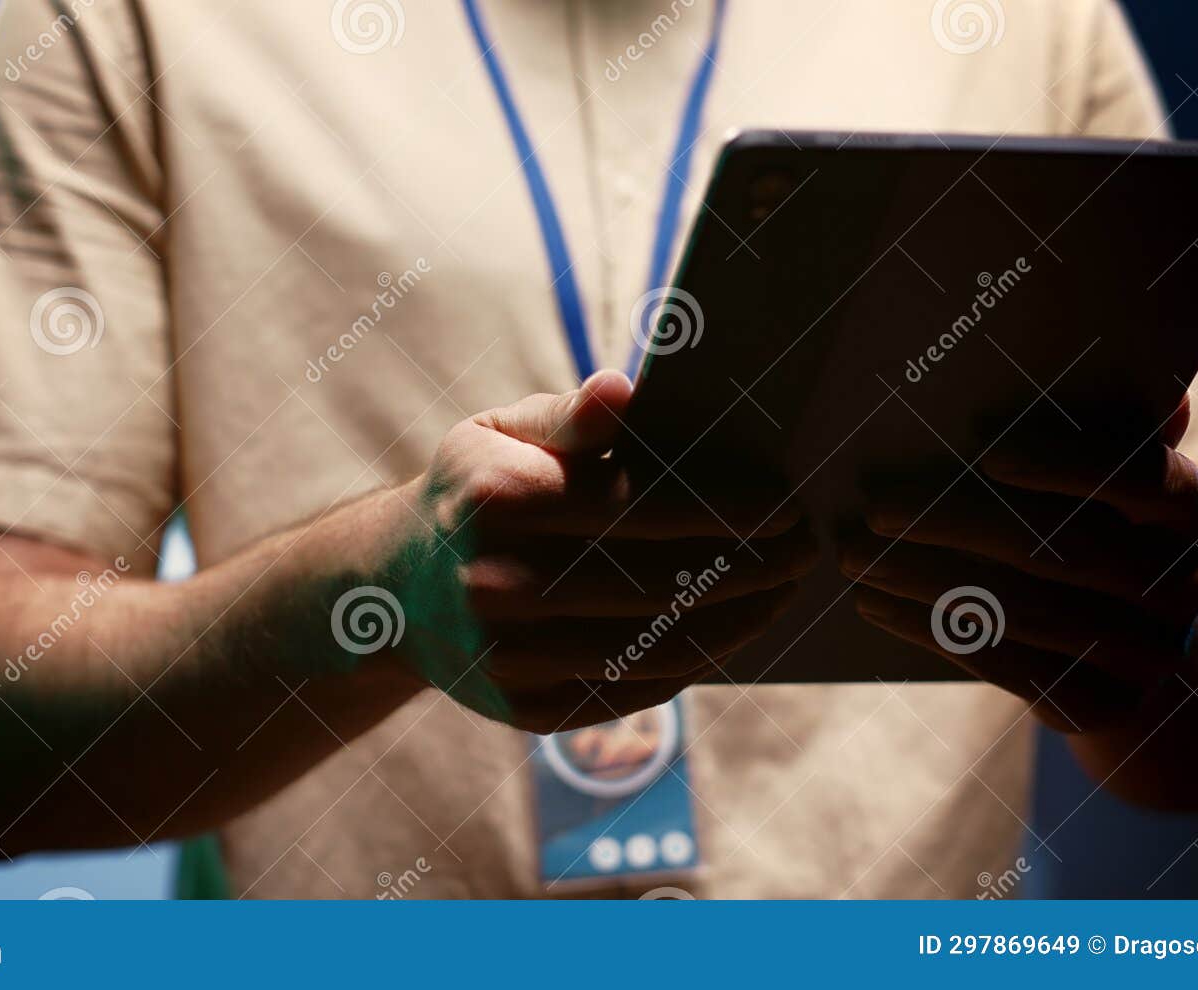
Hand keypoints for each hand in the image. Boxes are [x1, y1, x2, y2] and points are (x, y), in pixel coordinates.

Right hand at [387, 370, 817, 732]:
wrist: (393, 591)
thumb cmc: (471, 492)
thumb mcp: (497, 432)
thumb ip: (569, 418)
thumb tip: (626, 392)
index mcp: (494, 500)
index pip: (638, 506)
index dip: (724, 508)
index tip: (784, 503)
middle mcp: (494, 584)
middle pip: (657, 581)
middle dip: (748, 567)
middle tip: (804, 550)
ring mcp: (507, 658)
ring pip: (655, 646)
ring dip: (737, 621)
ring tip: (783, 594)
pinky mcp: (525, 711)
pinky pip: (633, 691)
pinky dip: (693, 663)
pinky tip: (730, 633)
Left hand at [840, 399, 1197, 733]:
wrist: (1141, 628)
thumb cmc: (1097, 516)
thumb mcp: (1105, 465)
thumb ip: (1096, 419)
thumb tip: (1073, 355)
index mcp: (1194, 505)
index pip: (1136, 477)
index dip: (1062, 463)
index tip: (983, 448)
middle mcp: (1187, 583)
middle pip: (1063, 550)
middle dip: (957, 524)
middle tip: (874, 507)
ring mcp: (1150, 653)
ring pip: (1027, 612)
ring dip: (927, 580)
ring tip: (854, 556)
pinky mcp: (1103, 704)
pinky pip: (1008, 666)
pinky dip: (932, 630)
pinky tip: (874, 603)